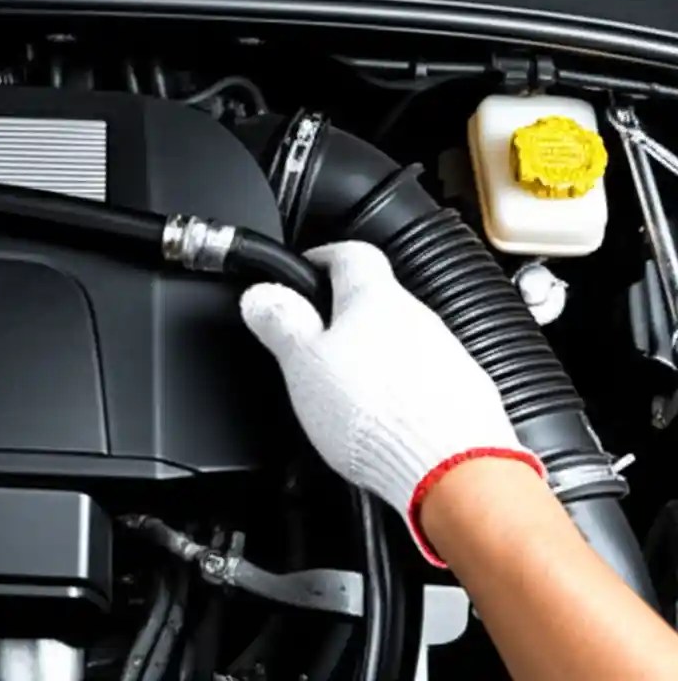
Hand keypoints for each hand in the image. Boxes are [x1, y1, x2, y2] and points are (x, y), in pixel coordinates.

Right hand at [239, 241, 543, 565]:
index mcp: (374, 299)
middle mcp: (418, 317)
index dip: (322, 257)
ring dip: (374, 355)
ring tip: (344, 391)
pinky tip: (381, 421)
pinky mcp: (464, 393)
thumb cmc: (377, 417)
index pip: (349, 254)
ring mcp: (447, 354)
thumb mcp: (304, 364)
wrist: (451, 469)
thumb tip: (259, 296)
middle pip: (377, 299)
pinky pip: (424, 379)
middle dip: (344, 315)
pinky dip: (400, 391)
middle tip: (312, 340)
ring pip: (402, 341)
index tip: (304, 269)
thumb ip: (281, 324)